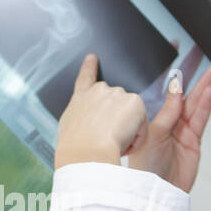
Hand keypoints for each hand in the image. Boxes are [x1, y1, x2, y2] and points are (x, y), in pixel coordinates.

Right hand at [54, 54, 149, 168]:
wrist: (87, 152)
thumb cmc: (75, 147)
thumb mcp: (69, 127)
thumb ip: (81, 117)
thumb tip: (89, 120)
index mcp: (81, 98)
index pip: (86, 78)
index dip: (89, 67)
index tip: (93, 58)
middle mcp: (100, 91)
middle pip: (116, 103)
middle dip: (117, 120)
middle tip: (108, 140)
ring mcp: (118, 94)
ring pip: (130, 116)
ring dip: (127, 130)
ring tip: (113, 144)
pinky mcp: (135, 102)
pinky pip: (141, 125)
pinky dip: (137, 138)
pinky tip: (123, 144)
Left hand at [128, 49, 210, 193]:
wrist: (156, 195)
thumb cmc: (145, 170)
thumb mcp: (152, 135)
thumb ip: (167, 113)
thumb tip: (176, 90)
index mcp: (154, 120)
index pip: (167, 94)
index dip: (175, 77)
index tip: (179, 60)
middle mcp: (169, 125)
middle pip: (186, 96)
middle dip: (196, 79)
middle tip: (205, 61)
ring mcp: (183, 133)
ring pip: (196, 106)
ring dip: (205, 89)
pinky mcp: (194, 143)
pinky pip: (200, 120)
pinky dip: (206, 106)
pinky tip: (210, 92)